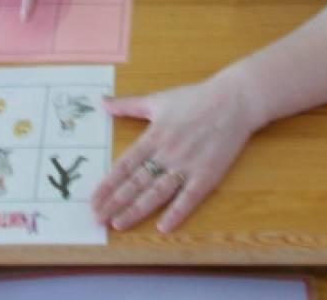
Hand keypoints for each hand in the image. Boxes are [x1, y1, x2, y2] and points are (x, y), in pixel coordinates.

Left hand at [91, 75, 260, 232]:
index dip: (107, 184)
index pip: (124, 165)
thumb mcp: (157, 99)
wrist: (234, 100)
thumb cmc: (195, 98)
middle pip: (136, 182)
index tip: (93, 200)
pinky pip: (189, 197)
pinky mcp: (207, 174)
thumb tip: (102, 101)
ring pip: (157, 192)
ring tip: (118, 224)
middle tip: (98, 219)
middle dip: (115, 202)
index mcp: (153, 136)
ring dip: (136, 210)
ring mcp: (187, 165)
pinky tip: (163, 227)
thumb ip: (128, 105)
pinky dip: (176, 213)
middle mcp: (166, 153)